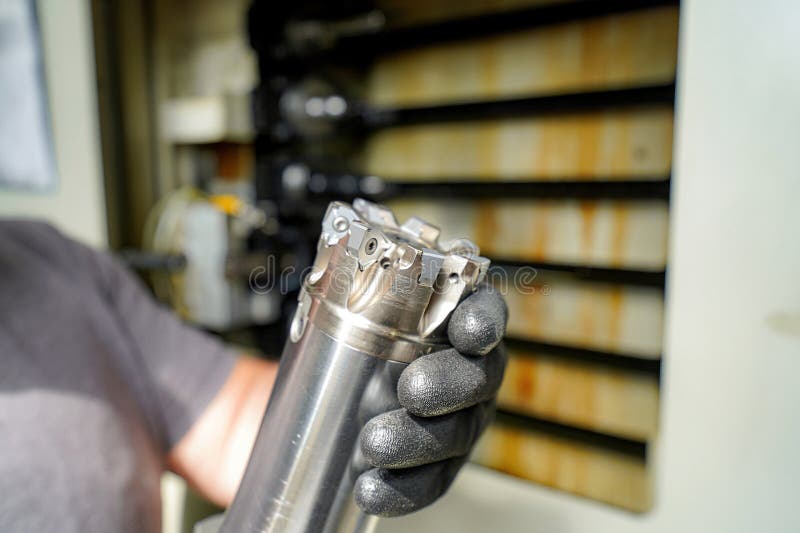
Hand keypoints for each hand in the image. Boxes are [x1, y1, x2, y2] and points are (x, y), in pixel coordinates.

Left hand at [354, 285, 507, 515]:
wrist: (353, 396)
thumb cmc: (368, 340)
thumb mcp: (365, 313)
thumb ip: (364, 295)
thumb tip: (333, 275)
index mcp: (459, 321)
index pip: (485, 312)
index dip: (482, 320)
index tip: (467, 333)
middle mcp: (474, 368)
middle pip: (479, 376)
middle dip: (448, 384)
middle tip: (412, 391)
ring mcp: (466, 419)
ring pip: (456, 433)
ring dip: (416, 440)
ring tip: (374, 444)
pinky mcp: (447, 463)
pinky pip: (434, 480)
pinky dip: (403, 488)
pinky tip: (370, 489)